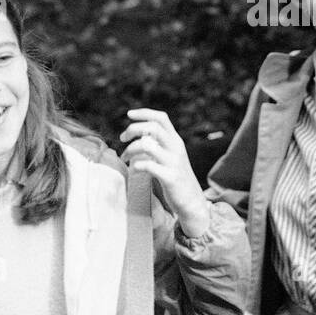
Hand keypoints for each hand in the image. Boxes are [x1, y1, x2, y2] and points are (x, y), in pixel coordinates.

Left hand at [120, 109, 209, 236]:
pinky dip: (136, 165)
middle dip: (133, 129)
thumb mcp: (170, 157)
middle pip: (153, 127)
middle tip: (123, 138)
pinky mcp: (170, 177)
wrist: (192, 202)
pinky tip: (134, 169)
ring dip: (131, 149)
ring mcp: (173, 162)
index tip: (129, 114)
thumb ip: (158, 145)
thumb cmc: (176, 178)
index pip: (161, 118)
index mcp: (175, 141)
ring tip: (125, 157)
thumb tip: (138, 136)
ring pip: (147, 145)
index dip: (144, 113)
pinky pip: (148, 166)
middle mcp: (176, 148)